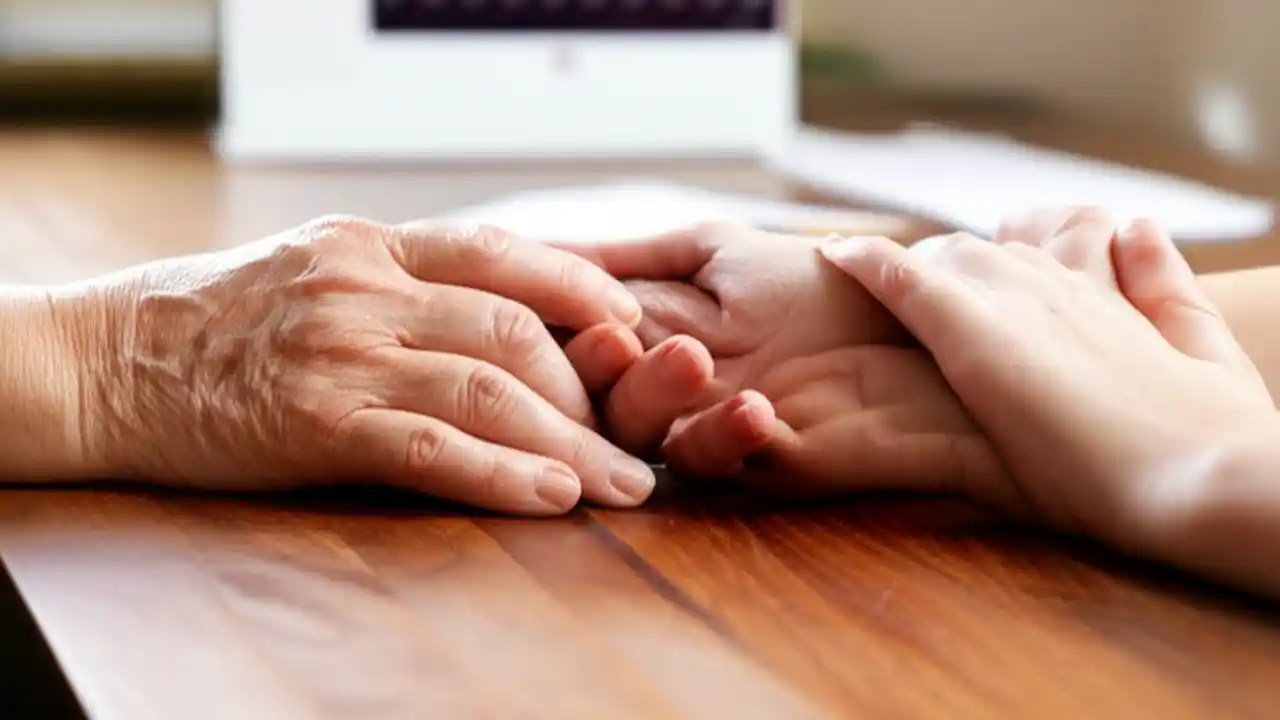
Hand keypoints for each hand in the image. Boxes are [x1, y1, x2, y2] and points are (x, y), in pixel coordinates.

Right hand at [58, 216, 662, 514]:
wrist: (112, 361)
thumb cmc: (224, 320)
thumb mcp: (318, 266)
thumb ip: (405, 280)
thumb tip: (504, 309)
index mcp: (376, 245)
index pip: (508, 254)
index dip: (586, 292)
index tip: (635, 334)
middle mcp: (368, 287)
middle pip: (517, 330)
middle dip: (594, 389)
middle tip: (638, 437)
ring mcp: (343, 351)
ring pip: (490, 389)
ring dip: (571, 441)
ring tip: (621, 484)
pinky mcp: (318, 421)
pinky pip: (433, 448)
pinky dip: (504, 474)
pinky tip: (553, 497)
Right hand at [558, 223, 1003, 494]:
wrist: (911, 317)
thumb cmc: (816, 279)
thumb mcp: (711, 251)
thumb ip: (627, 257)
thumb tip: (532, 250)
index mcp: (645, 345)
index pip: (579, 352)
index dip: (569, 338)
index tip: (573, 310)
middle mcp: (667, 396)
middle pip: (600, 402)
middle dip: (610, 372)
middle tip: (622, 335)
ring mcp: (709, 433)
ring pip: (650, 441)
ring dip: (660, 398)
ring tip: (692, 357)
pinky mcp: (761, 468)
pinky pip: (723, 466)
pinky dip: (727, 437)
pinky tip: (755, 406)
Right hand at [819, 217, 1279, 550]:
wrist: (1210, 483)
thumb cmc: (1093, 491)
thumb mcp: (990, 466)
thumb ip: (921, 424)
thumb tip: (851, 406)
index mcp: (979, 331)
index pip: (902, 274)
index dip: (860, 257)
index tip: (832, 251)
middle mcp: (1034, 294)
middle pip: (960, 253)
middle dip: (920, 261)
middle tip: (899, 281)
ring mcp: (1102, 291)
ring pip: (1033, 242)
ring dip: (998, 246)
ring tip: (990, 258)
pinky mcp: (1162, 302)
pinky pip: (1133, 246)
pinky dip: (1114, 237)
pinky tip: (1122, 235)